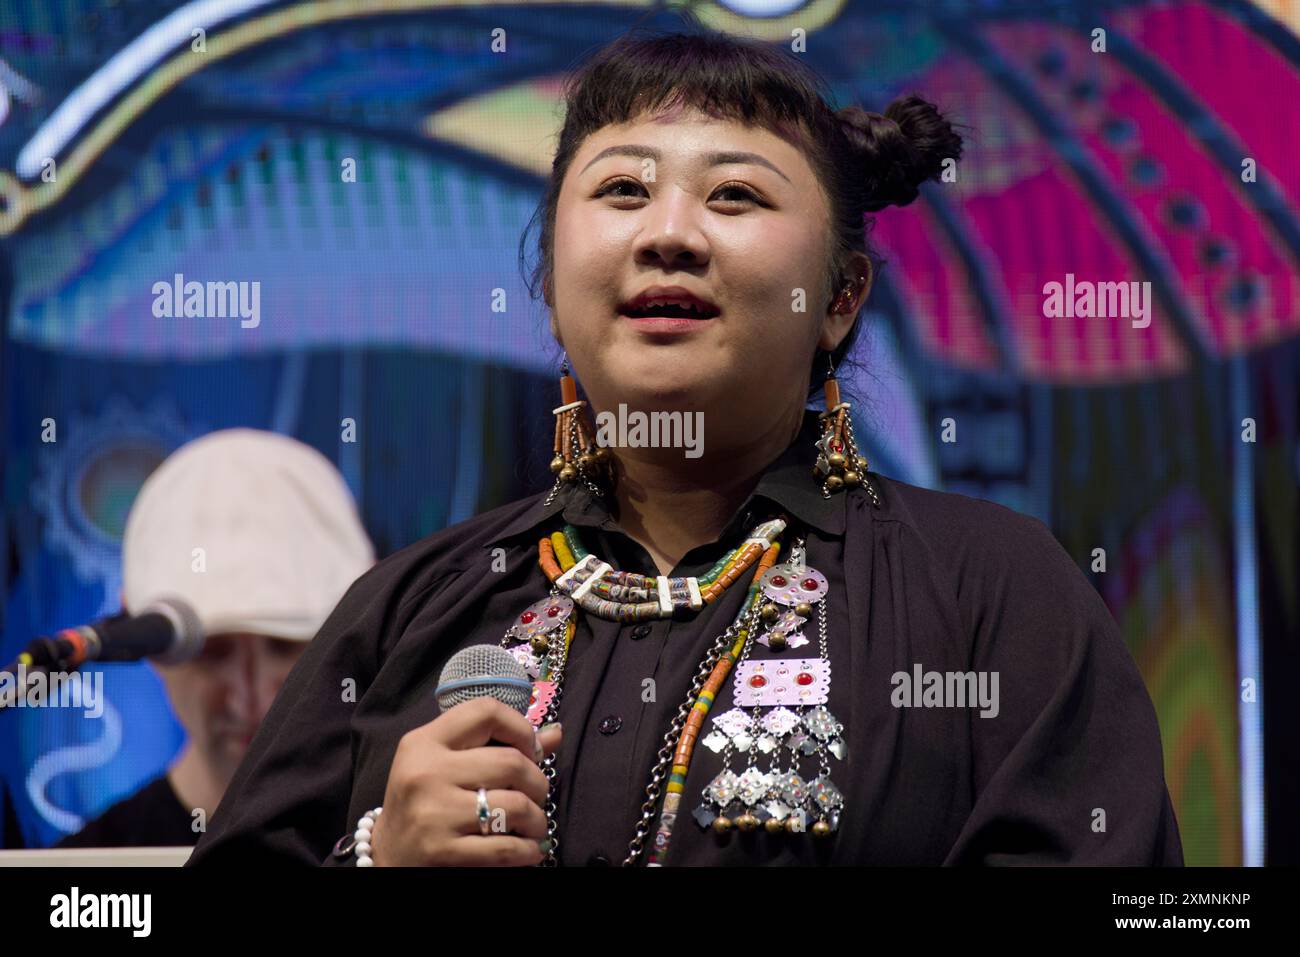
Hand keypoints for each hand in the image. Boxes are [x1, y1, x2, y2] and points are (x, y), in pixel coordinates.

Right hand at [370, 697, 562, 865]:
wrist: (387, 856)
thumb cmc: (424, 801)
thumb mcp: (448, 764)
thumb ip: (497, 745)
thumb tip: (555, 733)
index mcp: (425, 741)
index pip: (486, 712)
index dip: (521, 728)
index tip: (531, 751)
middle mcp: (425, 772)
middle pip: (511, 762)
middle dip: (538, 782)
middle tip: (536, 796)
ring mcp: (432, 812)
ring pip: (516, 806)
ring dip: (537, 820)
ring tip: (534, 825)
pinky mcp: (441, 851)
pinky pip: (506, 848)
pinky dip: (528, 851)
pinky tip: (529, 850)